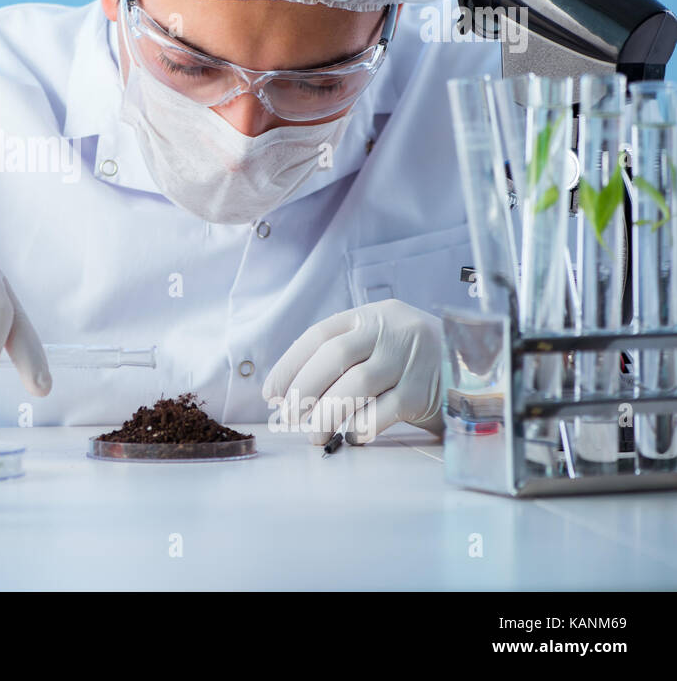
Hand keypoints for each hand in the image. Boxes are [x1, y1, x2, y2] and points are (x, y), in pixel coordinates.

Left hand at [261, 299, 442, 444]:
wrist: (482, 368)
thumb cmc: (416, 362)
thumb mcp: (382, 344)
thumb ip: (345, 358)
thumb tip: (291, 393)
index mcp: (371, 315)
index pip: (319, 335)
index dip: (290, 364)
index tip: (271, 393)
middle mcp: (391, 329)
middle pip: (334, 356)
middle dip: (303, 390)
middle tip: (289, 418)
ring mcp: (411, 358)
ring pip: (356, 385)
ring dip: (327, 414)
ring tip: (315, 435)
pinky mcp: (428, 389)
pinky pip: (385, 411)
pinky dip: (362, 426)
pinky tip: (352, 437)